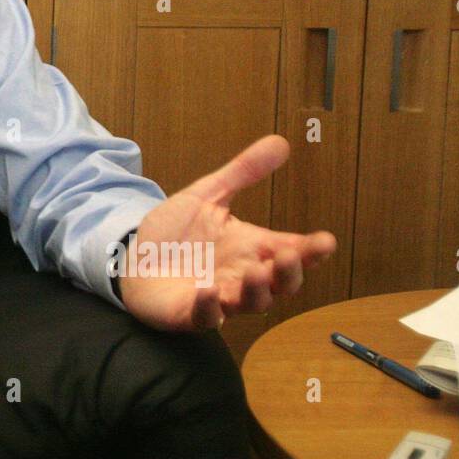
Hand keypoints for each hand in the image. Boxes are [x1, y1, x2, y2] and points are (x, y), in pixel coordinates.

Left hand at [116, 134, 336, 333]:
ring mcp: (217, 297)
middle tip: (290, 255)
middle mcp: (240, 276)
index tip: (326, 241)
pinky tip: (210, 293)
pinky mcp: (188, 313)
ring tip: (257, 271)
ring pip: (248, 303)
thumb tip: (280, 142)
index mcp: (250, 248)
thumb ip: (242, 172)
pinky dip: (210, 308)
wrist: (132, 256)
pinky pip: (204, 317)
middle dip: (288, 273)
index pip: (289, 250)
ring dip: (256, 290)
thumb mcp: (207, 195)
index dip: (311, 250)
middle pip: (278, 284)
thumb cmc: (175, 232)